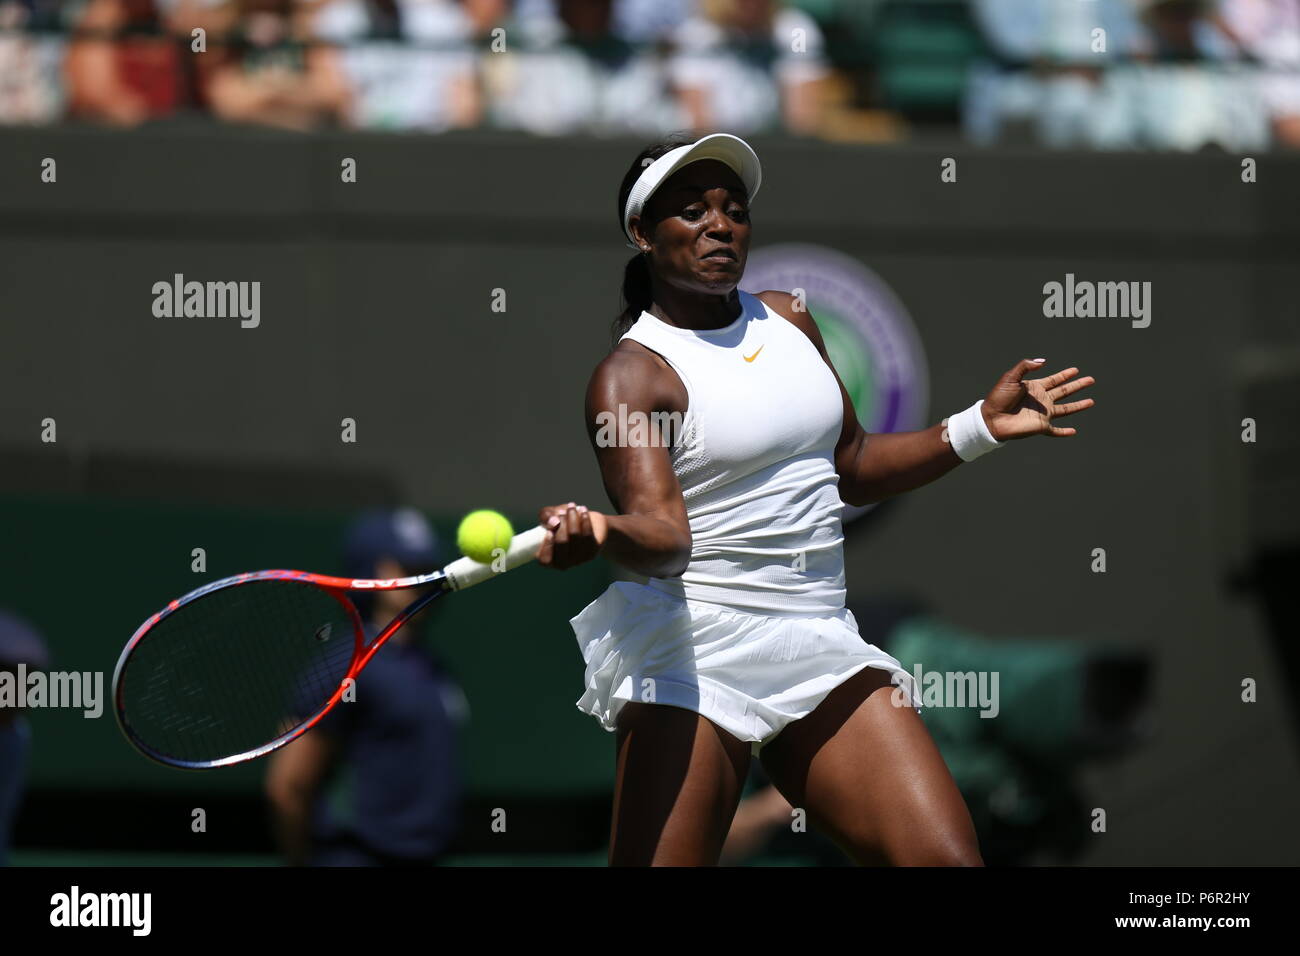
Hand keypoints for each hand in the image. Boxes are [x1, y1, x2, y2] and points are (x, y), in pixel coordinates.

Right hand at [537, 502, 607, 569]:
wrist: (587, 522)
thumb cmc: (563, 521)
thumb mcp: (550, 516)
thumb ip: (546, 517)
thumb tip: (554, 522)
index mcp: (549, 559)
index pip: (545, 560)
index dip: (547, 544)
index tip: (550, 529)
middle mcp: (563, 564)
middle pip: (561, 543)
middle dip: (561, 522)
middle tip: (561, 511)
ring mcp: (578, 560)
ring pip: (575, 535)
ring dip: (572, 517)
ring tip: (571, 506)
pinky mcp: (592, 552)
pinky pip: (587, 534)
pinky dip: (584, 519)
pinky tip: (583, 510)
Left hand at [981, 359, 1095, 440]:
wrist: (991, 418)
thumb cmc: (998, 397)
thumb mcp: (1010, 377)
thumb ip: (1026, 366)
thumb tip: (1043, 361)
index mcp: (1035, 388)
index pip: (1055, 380)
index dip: (1065, 375)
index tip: (1076, 370)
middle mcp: (1041, 400)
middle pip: (1064, 392)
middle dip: (1077, 386)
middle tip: (1091, 380)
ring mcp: (1042, 414)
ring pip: (1066, 409)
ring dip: (1079, 405)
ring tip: (1091, 401)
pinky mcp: (1040, 427)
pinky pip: (1055, 431)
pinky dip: (1064, 432)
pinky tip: (1074, 431)